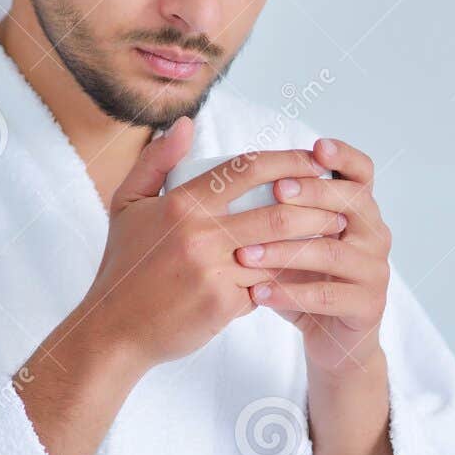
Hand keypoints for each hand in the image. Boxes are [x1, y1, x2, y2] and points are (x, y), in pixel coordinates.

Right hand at [82, 117, 333, 372]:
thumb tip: (186, 124)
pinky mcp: (224, 305)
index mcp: (181, 204)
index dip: (287, 161)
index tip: (313, 162)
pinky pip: (268, 286)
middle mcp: (199, 235)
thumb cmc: (124, 266)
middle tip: (339, 202)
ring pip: (280, 250)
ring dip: (313, 241)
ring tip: (335, 233)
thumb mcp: (126, 205)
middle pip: (277, 210)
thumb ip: (156, 161)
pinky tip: (308, 270)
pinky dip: (288, 277)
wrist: (114, 331)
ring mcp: (213, 271)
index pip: (247, 169)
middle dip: (317, 204)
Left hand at [234, 136, 390, 376]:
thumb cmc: (305, 280)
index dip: (345, 156)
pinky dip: (289, 293)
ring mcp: (375, 271)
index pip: (362, 173)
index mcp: (360, 211)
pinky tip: (258, 293)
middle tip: (276, 192)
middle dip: (313, 193)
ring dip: (286, 250)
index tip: (317, 147)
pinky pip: (327, 296)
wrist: (331, 338)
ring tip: (245, 255)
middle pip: (354, 202)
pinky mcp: (368, 306)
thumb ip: (278, 209)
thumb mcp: (293, 240)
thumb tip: (233, 174)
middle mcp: (375, 235)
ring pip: (333, 251)